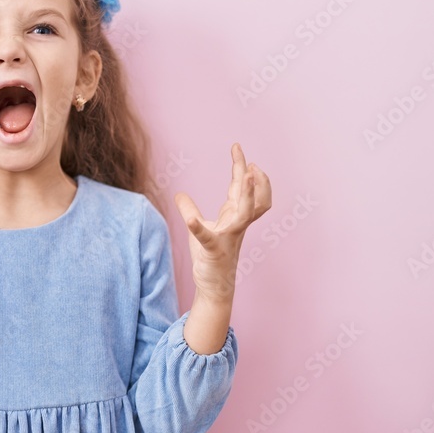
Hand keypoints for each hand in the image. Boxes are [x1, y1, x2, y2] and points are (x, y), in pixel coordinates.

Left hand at [174, 143, 271, 300]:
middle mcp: (237, 224)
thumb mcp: (199, 228)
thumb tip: (179, 193)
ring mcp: (229, 237)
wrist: (214, 285)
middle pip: (254, 196)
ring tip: (244, 176)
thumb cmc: (211, 255)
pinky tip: (190, 220)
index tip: (236, 147)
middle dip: (252, 177)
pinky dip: (198, 226)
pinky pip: (208, 237)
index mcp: (234, 215)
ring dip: (248, 195)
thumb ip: (192, 210)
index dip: (241, 167)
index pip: (242, 187)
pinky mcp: (214, 250)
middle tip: (246, 158)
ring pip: (247, 213)